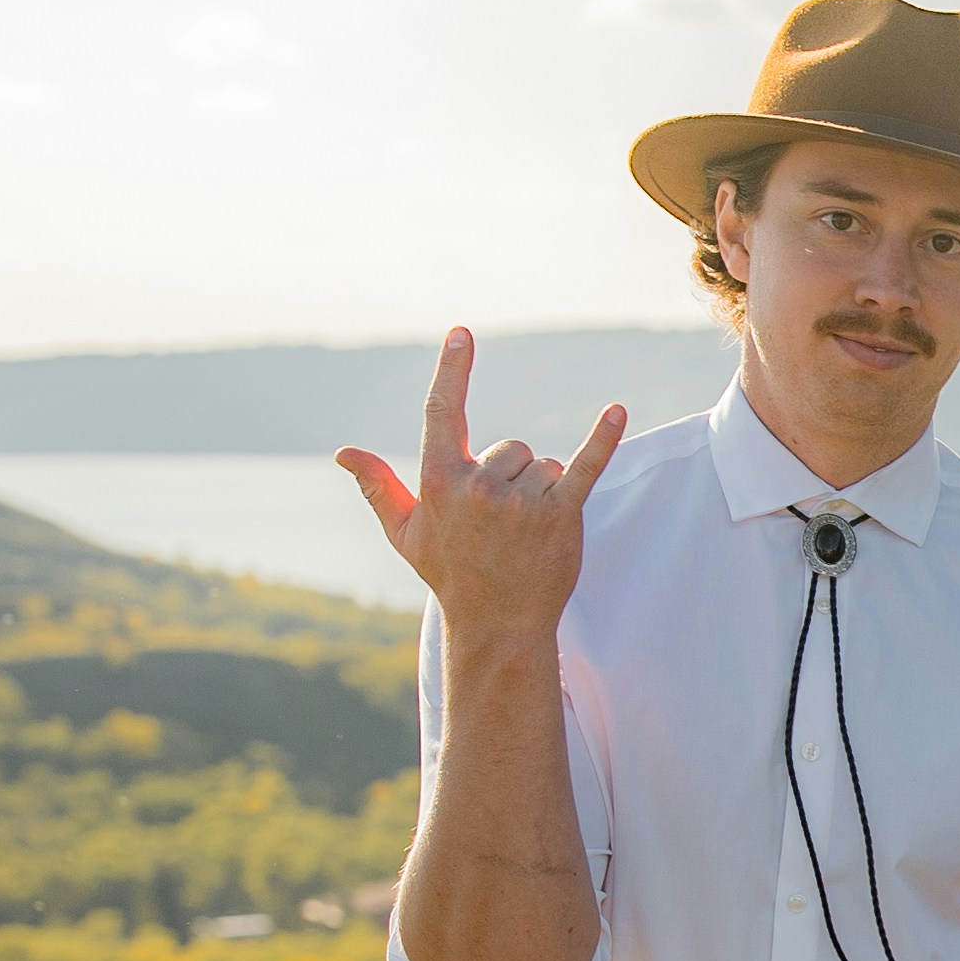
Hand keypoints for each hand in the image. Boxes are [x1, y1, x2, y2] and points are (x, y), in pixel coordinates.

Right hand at [334, 329, 626, 640]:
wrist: (498, 626)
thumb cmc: (450, 575)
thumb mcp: (405, 533)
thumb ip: (378, 486)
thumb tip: (343, 452)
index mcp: (440, 482)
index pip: (444, 413)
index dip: (452, 370)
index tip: (461, 334)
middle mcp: (479, 487)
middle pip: (509, 447)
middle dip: (511, 476)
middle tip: (503, 524)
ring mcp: (521, 501)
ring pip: (542, 464)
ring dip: (541, 490)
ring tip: (527, 532)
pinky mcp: (560, 515)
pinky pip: (584, 467)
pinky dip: (602, 439)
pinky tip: (616, 412)